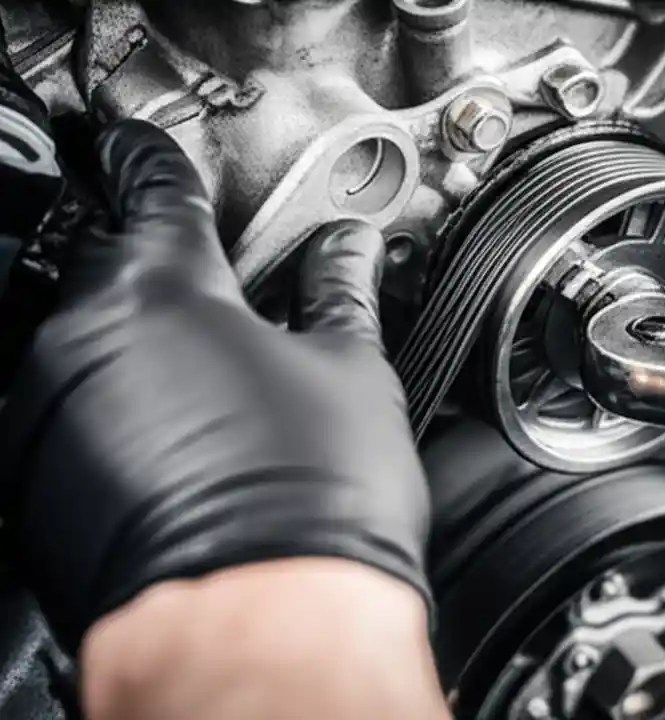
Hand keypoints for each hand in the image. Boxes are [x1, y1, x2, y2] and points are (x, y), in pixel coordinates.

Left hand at [0, 120, 429, 649]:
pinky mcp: (30, 479)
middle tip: (234, 307)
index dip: (159, 159)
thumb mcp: (349, 373)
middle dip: (170, 275)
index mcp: (167, 286)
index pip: (153, 183)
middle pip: (120, 266)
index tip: (152, 152)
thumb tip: (347, 256)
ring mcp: (45, 409)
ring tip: (221, 400)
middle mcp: (83, 335)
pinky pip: (72, 413)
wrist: (259, 629)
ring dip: (143, 350)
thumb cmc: (310, 506)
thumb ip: (337, 295)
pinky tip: (184, 449)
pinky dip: (116, 413)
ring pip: (92, 345)